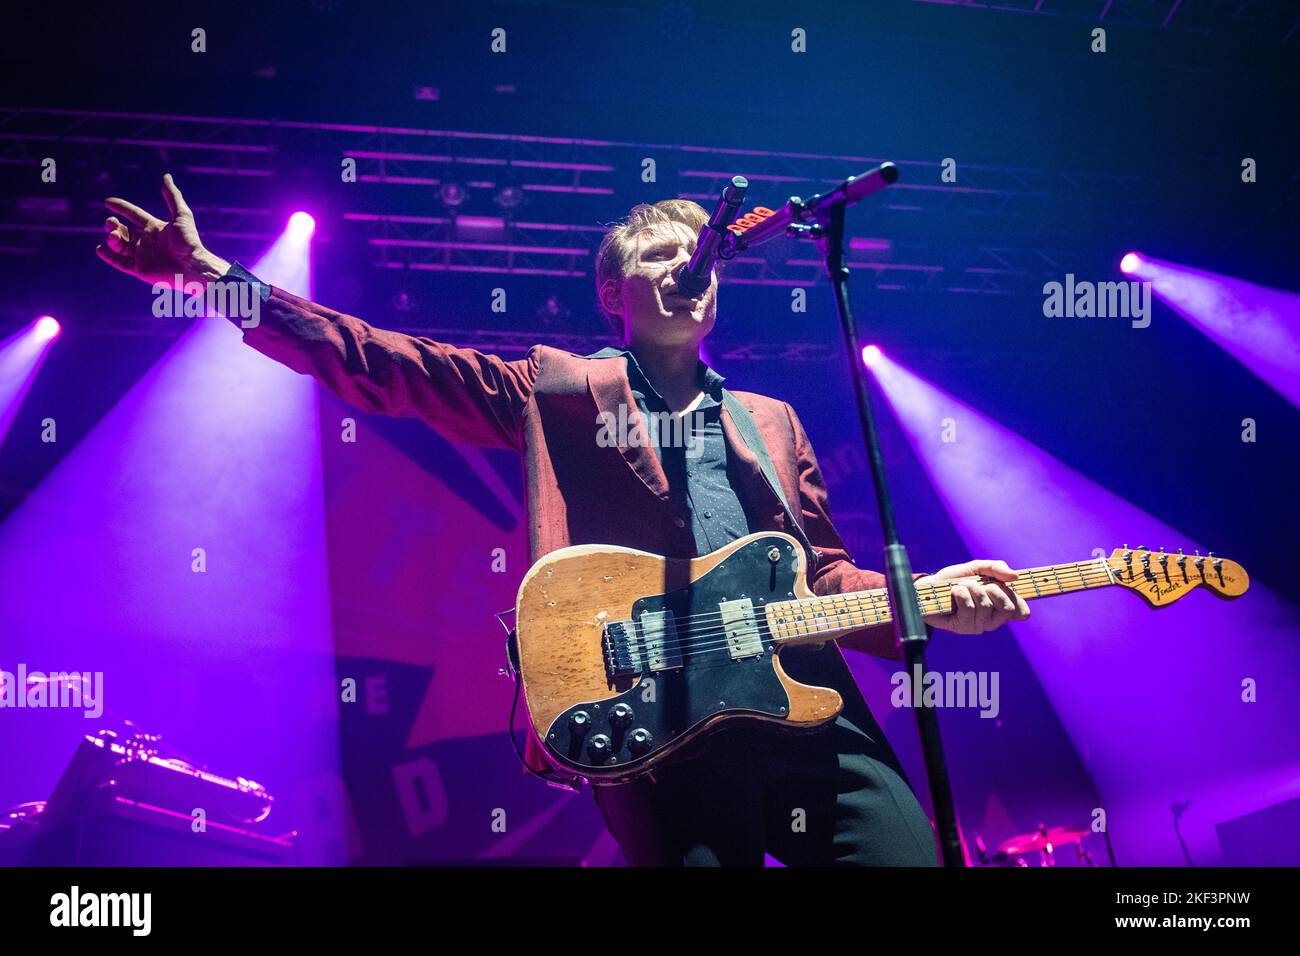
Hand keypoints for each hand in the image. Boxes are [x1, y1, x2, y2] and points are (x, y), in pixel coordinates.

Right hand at [96, 173, 228, 286]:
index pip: (134, 214)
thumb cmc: (188, 241)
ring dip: (112, 239)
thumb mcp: (181, 215)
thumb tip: (167, 176)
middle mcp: (147, 241)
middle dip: (113, 225)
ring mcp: (143, 256)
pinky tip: (100, 248)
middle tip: (111, 222)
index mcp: (154, 228)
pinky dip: (109, 256)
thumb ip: (172, 196)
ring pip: (120, 245)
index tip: (108, 201)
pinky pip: (120, 263)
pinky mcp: (140, 270)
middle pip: (124, 231)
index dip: (121, 207)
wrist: (192, 266)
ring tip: (113, 236)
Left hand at [915, 559, 1029, 634]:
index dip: (1021, 600)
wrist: (928, 588)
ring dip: (971, 588)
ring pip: (985, 604)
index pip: (1022, 612)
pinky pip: (969, 607)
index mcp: (999, 607)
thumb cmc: (953, 580)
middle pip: (1007, 607)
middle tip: (979, 584)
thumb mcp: (975, 568)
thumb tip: (1015, 576)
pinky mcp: (962, 627)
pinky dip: (960, 593)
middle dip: (993, 589)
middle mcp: (992, 620)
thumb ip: (996, 568)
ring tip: (960, 586)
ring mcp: (978, 625)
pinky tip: (953, 592)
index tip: (1015, 587)